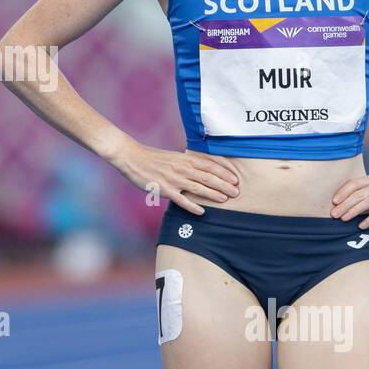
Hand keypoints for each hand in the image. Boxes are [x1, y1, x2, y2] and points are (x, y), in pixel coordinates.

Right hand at [110, 140, 239, 215]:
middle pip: (208, 177)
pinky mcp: (164, 189)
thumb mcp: (173, 157)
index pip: (210, 166)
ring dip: (213, 194)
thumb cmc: (152, 158)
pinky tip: (202, 211)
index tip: (235, 179)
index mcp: (185, 159)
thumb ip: (187, 163)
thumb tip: (201, 170)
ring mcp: (174, 179)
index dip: (224, 173)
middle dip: (224, 185)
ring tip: (225, 200)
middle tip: (236, 192)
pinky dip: (192, 206)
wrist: (132, 157)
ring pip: (198, 188)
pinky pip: (181, 200)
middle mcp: (182, 168)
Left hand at [330, 166, 368, 228]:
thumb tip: (361, 202)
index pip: (354, 183)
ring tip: (342, 219)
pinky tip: (362, 225)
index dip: (342, 191)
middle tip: (332, 215)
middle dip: (343, 204)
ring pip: (367, 201)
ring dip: (353, 210)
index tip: (333, 201)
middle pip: (357, 194)